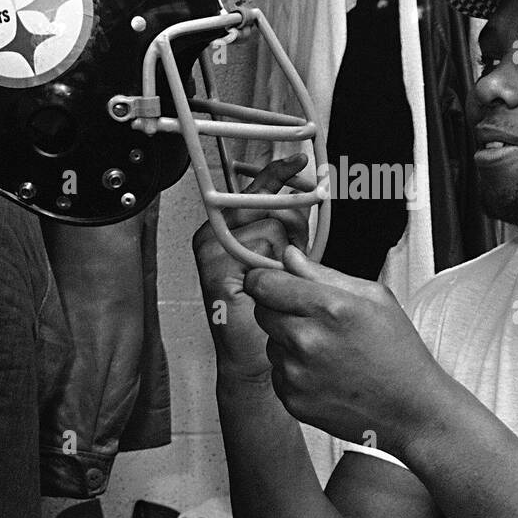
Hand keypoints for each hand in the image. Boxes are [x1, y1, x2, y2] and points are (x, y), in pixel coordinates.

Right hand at [192, 153, 310, 381]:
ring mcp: (211, 248)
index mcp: (226, 228)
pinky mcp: (215, 263)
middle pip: (267, 205)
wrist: (256, 356)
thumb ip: (287, 229)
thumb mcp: (283, 260)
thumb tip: (306, 198)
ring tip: (276, 281)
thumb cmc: (270, 312)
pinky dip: (275, 264)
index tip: (302, 161)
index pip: (256, 191)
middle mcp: (214, 233)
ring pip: (271, 225)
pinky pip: (263, 246)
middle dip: (291, 228)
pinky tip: (264, 285)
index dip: (279, 174)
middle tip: (294, 257)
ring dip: (286, 254)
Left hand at [243, 246, 452, 457]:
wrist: (411, 411)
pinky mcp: (292, 400)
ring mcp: (297, 374)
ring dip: (288, 340)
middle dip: (278, 307)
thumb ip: (324, 274)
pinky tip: (325, 372)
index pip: (264, 284)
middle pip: (261, 310)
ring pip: (270, 342)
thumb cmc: (399, 352)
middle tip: (311, 317)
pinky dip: (293, 369)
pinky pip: (278, 372)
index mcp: (330, 308)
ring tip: (326, 349)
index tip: (270, 281)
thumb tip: (289, 257)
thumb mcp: (375, 298)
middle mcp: (307, 341)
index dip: (264, 278)